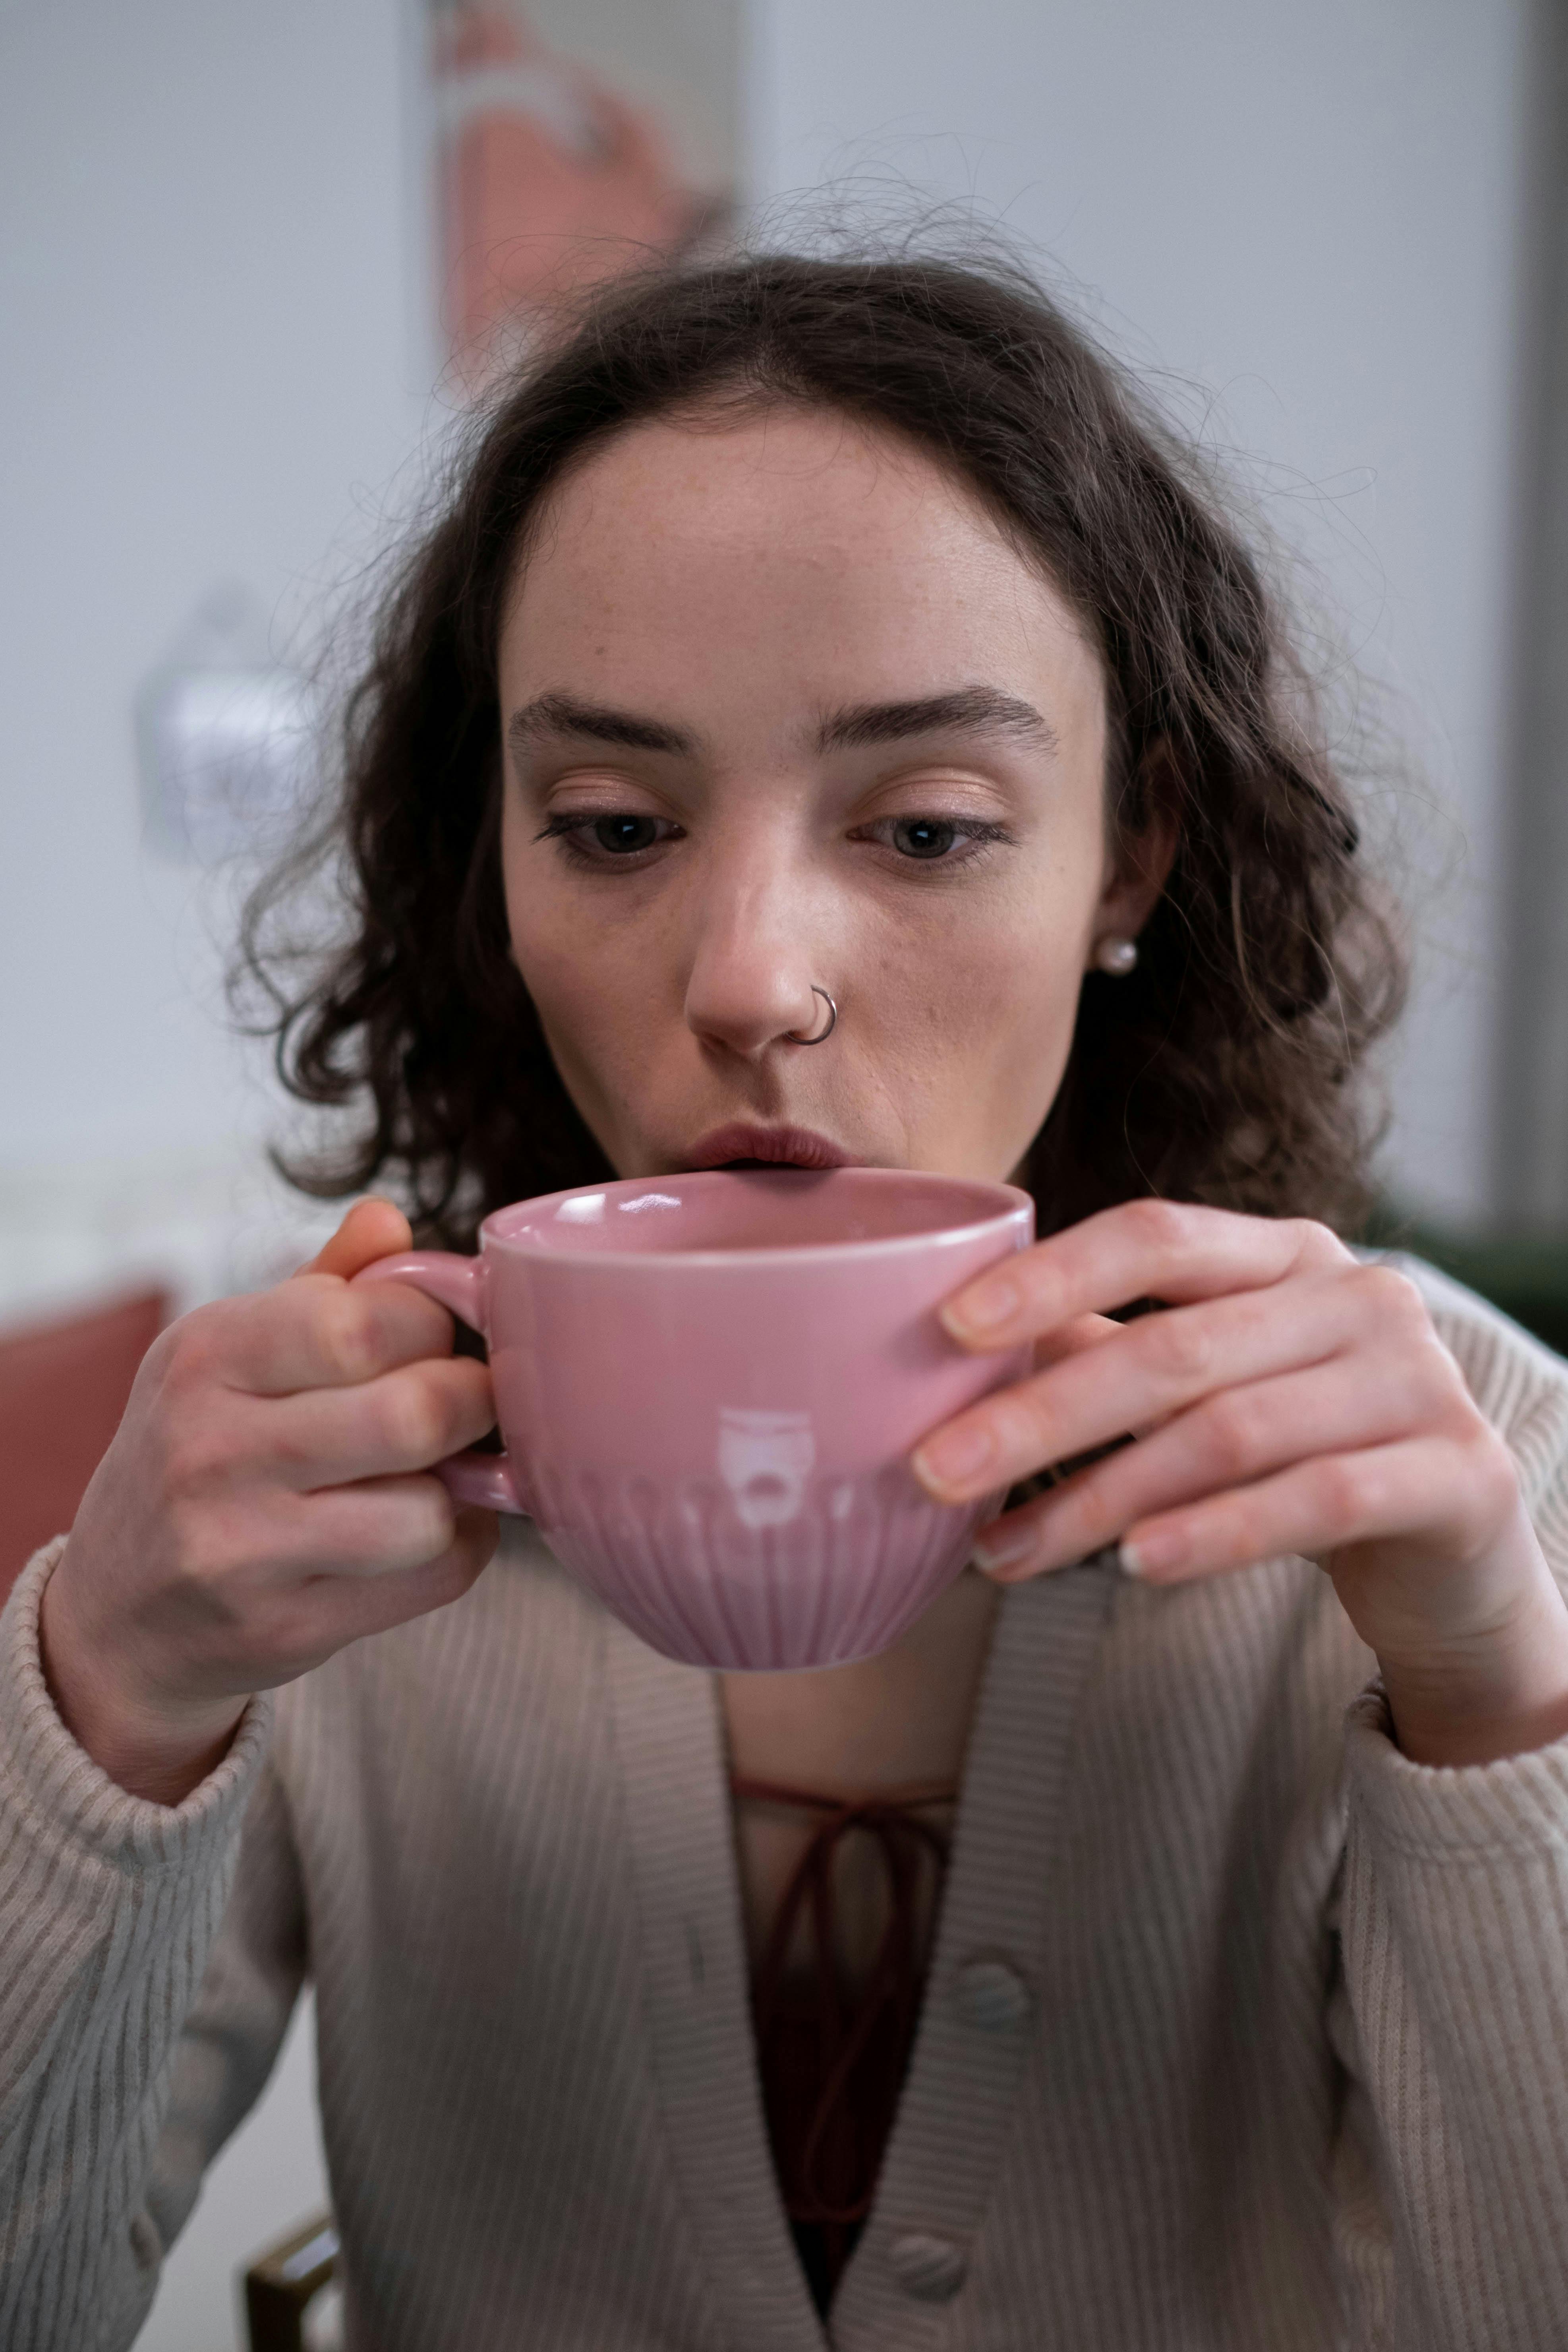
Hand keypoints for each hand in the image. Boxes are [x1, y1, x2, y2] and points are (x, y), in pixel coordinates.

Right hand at [39, 1201, 497, 1806]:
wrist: (120, 1612)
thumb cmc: (201, 1455)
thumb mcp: (228, 1355)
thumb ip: (320, 1286)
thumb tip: (391, 1218)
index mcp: (205, 1357)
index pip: (364, 1321)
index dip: (431, 1324)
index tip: (434, 1337)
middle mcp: (211, 1452)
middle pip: (412, 1414)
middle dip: (470, 1401)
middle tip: (466, 1400)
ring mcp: (243, 1550)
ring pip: (429, 1510)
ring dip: (458, 1488)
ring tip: (432, 1472)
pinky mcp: (287, 1629)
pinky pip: (435, 1577)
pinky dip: (456, 1547)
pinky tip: (418, 1530)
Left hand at [912, 1200, 1567, 1766]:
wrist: (1454, 1549)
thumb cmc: (1301, 1450)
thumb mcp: (1208, 1389)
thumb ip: (1107, 1353)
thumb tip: (956, 1350)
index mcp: (1288, 1255)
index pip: (1156, 1235)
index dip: (1051, 1275)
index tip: (948, 1326)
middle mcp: (1361, 1296)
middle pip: (1175, 1348)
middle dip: (1041, 1415)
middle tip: (935, 1472)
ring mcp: (1420, 1378)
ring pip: (1231, 1433)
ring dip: (1102, 1500)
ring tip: (1005, 1553)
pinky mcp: (1458, 1473)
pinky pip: (1318, 1500)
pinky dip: (1216, 1535)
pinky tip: (1135, 1567)